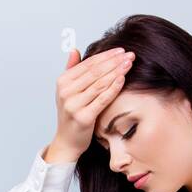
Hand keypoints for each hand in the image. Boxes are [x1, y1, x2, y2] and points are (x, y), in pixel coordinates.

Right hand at [43, 46, 135, 161]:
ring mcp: (74, 105)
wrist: (67, 141)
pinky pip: (102, 99)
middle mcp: (66, 92)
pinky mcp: (84, 118)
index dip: (105, 56)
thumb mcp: (67, 91)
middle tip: (129, 55)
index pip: (87, 64)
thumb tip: (74, 50)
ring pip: (99, 84)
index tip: (120, 51)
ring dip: (116, 72)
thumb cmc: (70, 115)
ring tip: (129, 64)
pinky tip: (122, 79)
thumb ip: (72, 70)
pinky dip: (113, 88)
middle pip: (95, 72)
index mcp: (62, 82)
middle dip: (114, 61)